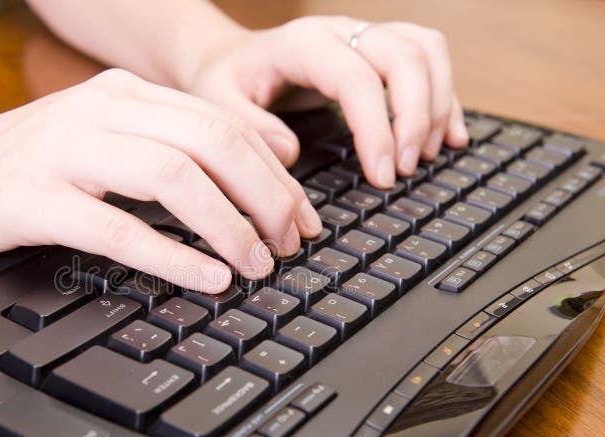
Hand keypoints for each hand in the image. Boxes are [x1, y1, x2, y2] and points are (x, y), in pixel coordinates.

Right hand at [0, 69, 322, 291]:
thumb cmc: (18, 171)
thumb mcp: (98, 145)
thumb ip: (160, 153)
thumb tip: (241, 189)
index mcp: (122, 94)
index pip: (221, 124)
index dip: (274, 174)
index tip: (301, 218)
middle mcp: (99, 110)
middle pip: (212, 143)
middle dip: (266, 197)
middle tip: (291, 244)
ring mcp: (64, 151)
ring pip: (174, 178)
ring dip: (229, 226)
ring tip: (257, 265)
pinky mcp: (34, 198)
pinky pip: (118, 227)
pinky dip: (172, 256)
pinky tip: (206, 280)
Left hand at [183, 16, 468, 186]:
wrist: (229, 59)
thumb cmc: (225, 81)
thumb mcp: (217, 103)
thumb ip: (249, 127)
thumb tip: (292, 152)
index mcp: (303, 43)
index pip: (358, 78)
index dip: (378, 128)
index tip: (383, 175)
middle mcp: (341, 31)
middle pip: (405, 56)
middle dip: (416, 116)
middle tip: (406, 168)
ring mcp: (364, 37)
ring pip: (426, 51)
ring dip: (437, 104)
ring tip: (424, 155)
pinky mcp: (378, 52)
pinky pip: (429, 60)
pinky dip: (445, 96)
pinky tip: (448, 135)